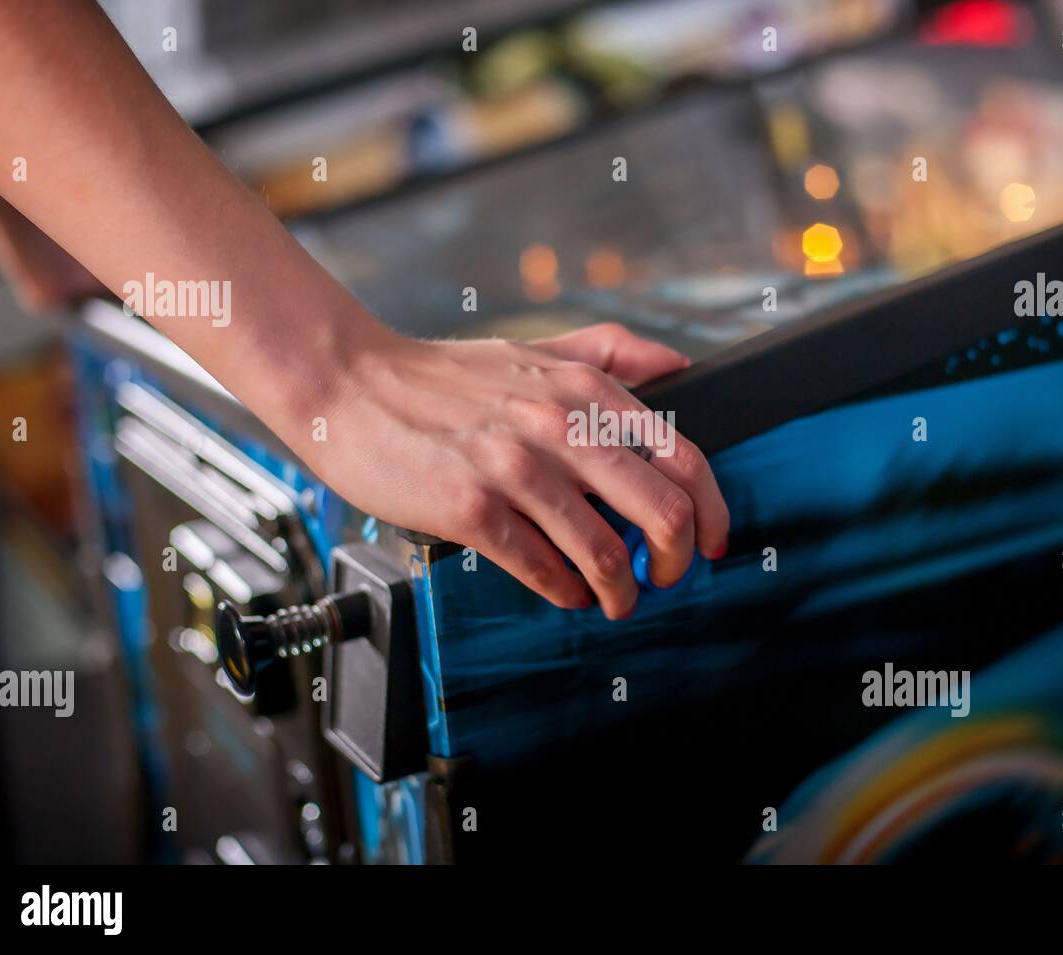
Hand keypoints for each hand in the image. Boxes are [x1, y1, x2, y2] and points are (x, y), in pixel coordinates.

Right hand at [305, 321, 729, 619]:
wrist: (350, 384)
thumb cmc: (442, 376)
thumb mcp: (538, 348)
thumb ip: (613, 353)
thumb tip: (680, 364)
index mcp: (585, 388)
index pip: (685, 457)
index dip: (712, 512)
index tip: (710, 541)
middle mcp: (560, 426)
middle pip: (663, 511)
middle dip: (677, 561)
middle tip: (666, 579)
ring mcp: (516, 469)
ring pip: (606, 552)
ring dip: (620, 591)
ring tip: (614, 600)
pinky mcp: (472, 509)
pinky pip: (543, 569)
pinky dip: (566, 592)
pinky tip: (566, 592)